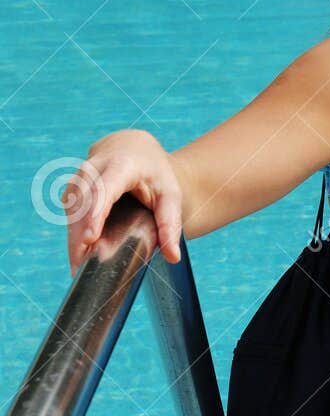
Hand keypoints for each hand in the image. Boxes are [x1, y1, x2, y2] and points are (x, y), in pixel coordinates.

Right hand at [63, 129, 182, 275]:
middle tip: (81, 266)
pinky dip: (72, 231)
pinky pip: (70, 208)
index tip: (90, 238)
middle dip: (79, 234)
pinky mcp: (74, 185)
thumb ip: (171, 225)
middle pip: (83, 200)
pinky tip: (77, 253)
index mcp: (123, 164)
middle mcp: (97, 165)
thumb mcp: (170, 195)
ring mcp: (81, 174)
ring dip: (72, 236)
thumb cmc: (155, 174)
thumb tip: (174, 257)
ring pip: (72, 206)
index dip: (96, 212)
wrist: (135, 150)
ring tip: (78, 266)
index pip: (105, 188)